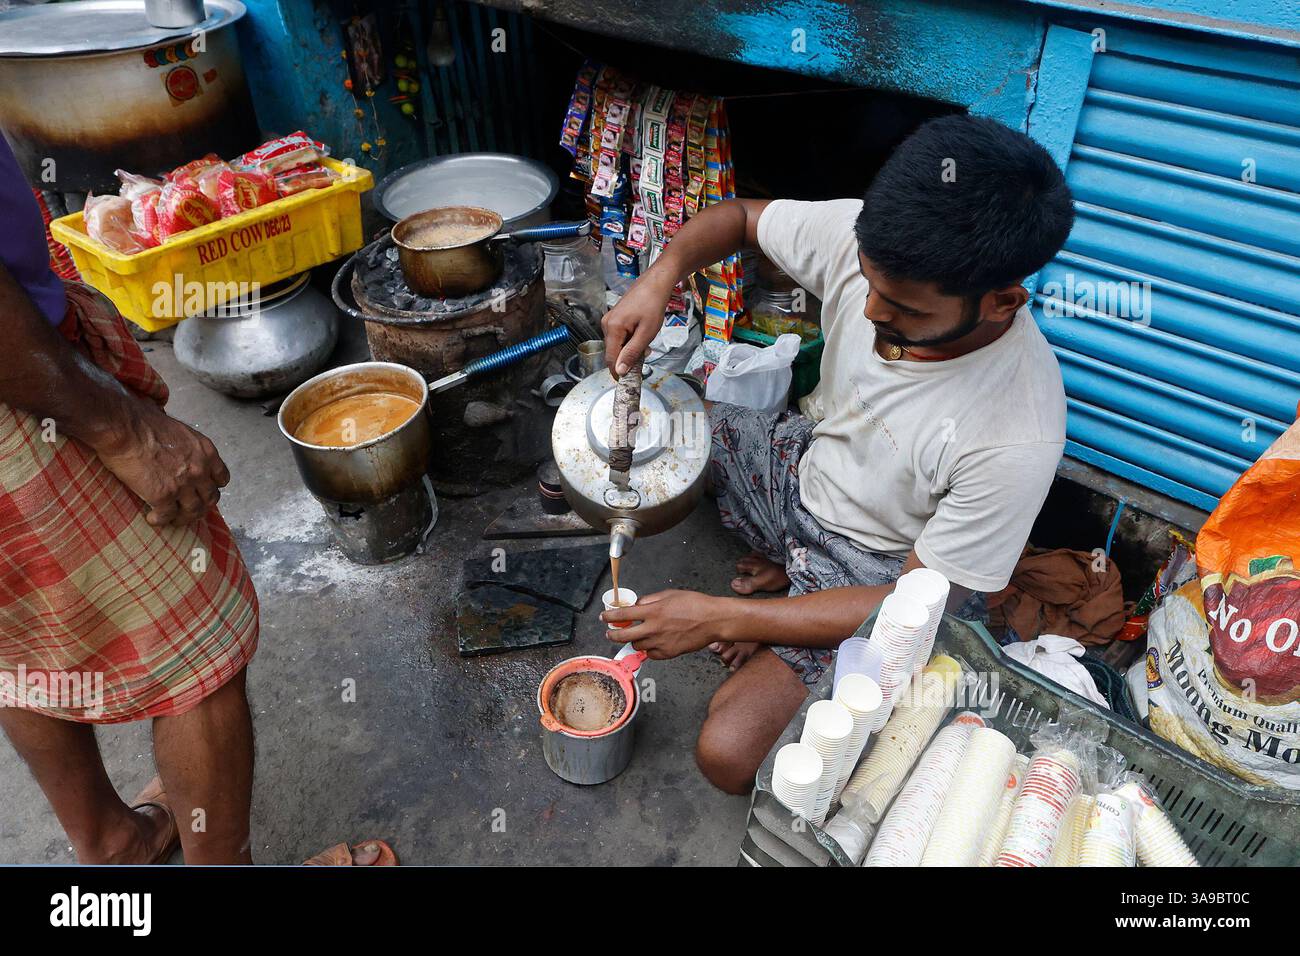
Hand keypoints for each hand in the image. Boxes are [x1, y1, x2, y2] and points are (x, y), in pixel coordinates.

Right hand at [91, 401, 229, 526]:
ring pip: (193, 511)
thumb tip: (179, 448)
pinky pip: (167, 516)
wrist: (125, 428)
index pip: (221, 478)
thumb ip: (186, 445)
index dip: (213, 487)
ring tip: (172, 519)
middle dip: (201, 506)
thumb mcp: (178, 430)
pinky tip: (153, 519)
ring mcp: (183, 484)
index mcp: (206, 451)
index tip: (203, 491)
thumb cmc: (144, 421)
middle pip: (210, 498)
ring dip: (183, 518)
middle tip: (188, 510)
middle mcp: (200, 469)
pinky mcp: (163, 496)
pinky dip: (161, 520)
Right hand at [601, 272, 673, 375]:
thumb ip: (632, 353)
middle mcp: (606, 324)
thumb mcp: (646, 333)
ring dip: (630, 348)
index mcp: (612, 328)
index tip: (630, 379)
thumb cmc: (653, 304)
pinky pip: (619, 336)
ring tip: (646, 341)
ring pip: (617, 344)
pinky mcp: (614, 318)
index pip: (610, 359)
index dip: (619, 372)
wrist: (655, 283)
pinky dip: (630, 340)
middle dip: (628, 358)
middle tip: (646, 355)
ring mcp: (609, 320)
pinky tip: (642, 333)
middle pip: (613, 352)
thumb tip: (620, 370)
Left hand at [602, 589, 728, 659]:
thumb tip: (637, 605)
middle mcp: (653, 628)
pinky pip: (650, 654)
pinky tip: (654, 643)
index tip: (604, 617)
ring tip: (640, 635)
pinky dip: (649, 649)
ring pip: (637, 646)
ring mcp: (660, 643)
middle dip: (612, 636)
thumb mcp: (669, 595)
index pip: (623, 615)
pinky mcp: (668, 653)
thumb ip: (650, 600)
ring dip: (635, 640)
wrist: (712, 620)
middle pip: (623, 636)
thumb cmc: (694, 604)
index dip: (610, 616)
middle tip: (610, 634)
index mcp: (652, 611)